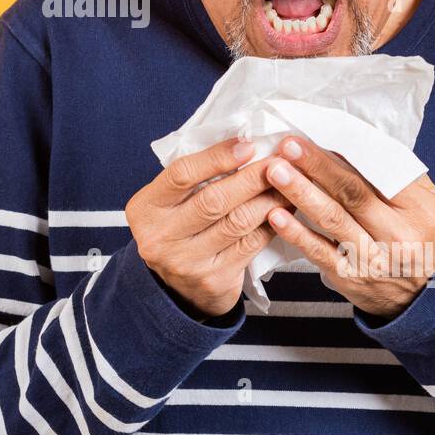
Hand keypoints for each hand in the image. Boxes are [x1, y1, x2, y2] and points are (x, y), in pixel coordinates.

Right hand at [126, 137, 287, 318]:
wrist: (176, 289)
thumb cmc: (178, 231)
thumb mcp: (169, 203)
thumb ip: (194, 177)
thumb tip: (242, 145)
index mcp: (145, 208)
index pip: (181, 174)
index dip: (216, 157)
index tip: (248, 145)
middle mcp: (160, 236)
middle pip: (213, 199)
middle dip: (252, 177)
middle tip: (280, 162)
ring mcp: (186, 261)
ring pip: (237, 222)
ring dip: (268, 199)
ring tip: (289, 183)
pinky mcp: (213, 280)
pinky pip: (250, 245)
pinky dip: (272, 223)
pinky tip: (284, 209)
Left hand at [261, 136, 434, 319]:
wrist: (427, 295)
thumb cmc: (422, 235)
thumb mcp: (428, 202)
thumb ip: (396, 174)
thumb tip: (352, 140)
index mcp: (419, 210)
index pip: (379, 175)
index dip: (344, 155)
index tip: (315, 135)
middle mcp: (399, 236)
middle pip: (353, 194)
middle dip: (316, 167)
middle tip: (288, 147)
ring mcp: (374, 260)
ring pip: (332, 221)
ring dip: (300, 193)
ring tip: (275, 172)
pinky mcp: (350, 277)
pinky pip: (319, 253)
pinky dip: (296, 233)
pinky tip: (276, 216)